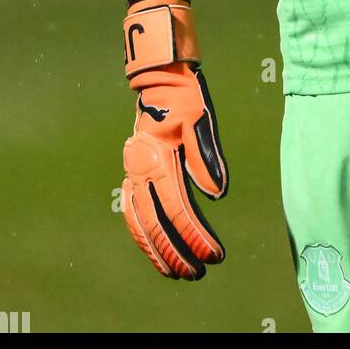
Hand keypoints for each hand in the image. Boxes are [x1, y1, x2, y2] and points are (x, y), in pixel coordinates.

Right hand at [121, 0, 227, 278]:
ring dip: (157, 250)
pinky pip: (131, 210)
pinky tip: (152, 248)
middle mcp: (142, 169)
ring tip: (176, 272)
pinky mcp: (133, 169)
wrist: (160, 75)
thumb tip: (217, 195)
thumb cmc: (186, 95)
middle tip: (198, 273)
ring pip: (139, 222)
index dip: (197, 236)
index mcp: (160, 158)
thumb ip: (206, 159)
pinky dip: (141, 233)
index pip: (179, 209)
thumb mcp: (202, 120)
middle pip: (156, 224)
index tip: (215, 254)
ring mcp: (133, 170)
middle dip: (177, 253)